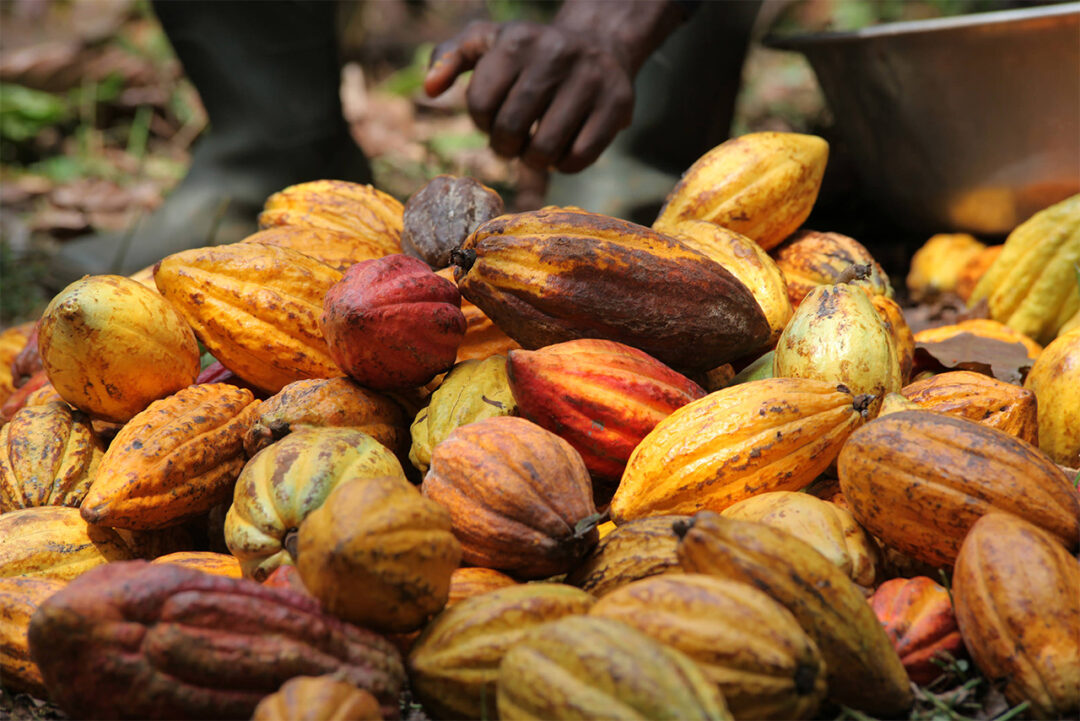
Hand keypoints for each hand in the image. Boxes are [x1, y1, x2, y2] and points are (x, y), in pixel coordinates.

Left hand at [425, 2, 685, 173]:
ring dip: (533, 160)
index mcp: (517, 40)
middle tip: (514, 141)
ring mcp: (590, 79)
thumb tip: (429, 89)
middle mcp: (555, 54)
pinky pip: (578, 158)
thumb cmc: (530, 54)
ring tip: (536, 147)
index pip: (480, 105)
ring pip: (545, 150)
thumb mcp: (487, 42)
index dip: (482, 121)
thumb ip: (450, 56)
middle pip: (510, 130)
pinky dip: (563, 165)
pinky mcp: (617, 104)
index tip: (495, 116)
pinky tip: (562, 150)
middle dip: (506, 145)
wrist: (600, 44)